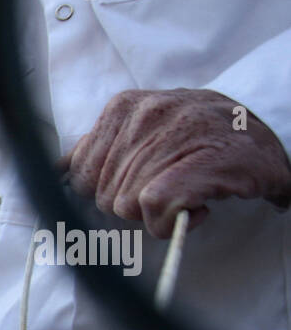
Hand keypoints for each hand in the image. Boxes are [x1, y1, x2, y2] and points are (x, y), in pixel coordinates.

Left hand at [60, 88, 290, 238]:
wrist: (270, 134)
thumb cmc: (204, 136)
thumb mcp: (146, 128)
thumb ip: (104, 146)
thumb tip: (60, 170)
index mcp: (123, 108)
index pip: (78, 173)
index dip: (107, 190)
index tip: (140, 183)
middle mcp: (143, 115)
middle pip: (102, 195)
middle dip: (132, 202)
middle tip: (171, 184)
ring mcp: (171, 136)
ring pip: (127, 206)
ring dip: (156, 212)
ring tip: (188, 188)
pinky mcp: (197, 165)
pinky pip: (153, 211)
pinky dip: (170, 221)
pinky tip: (194, 207)